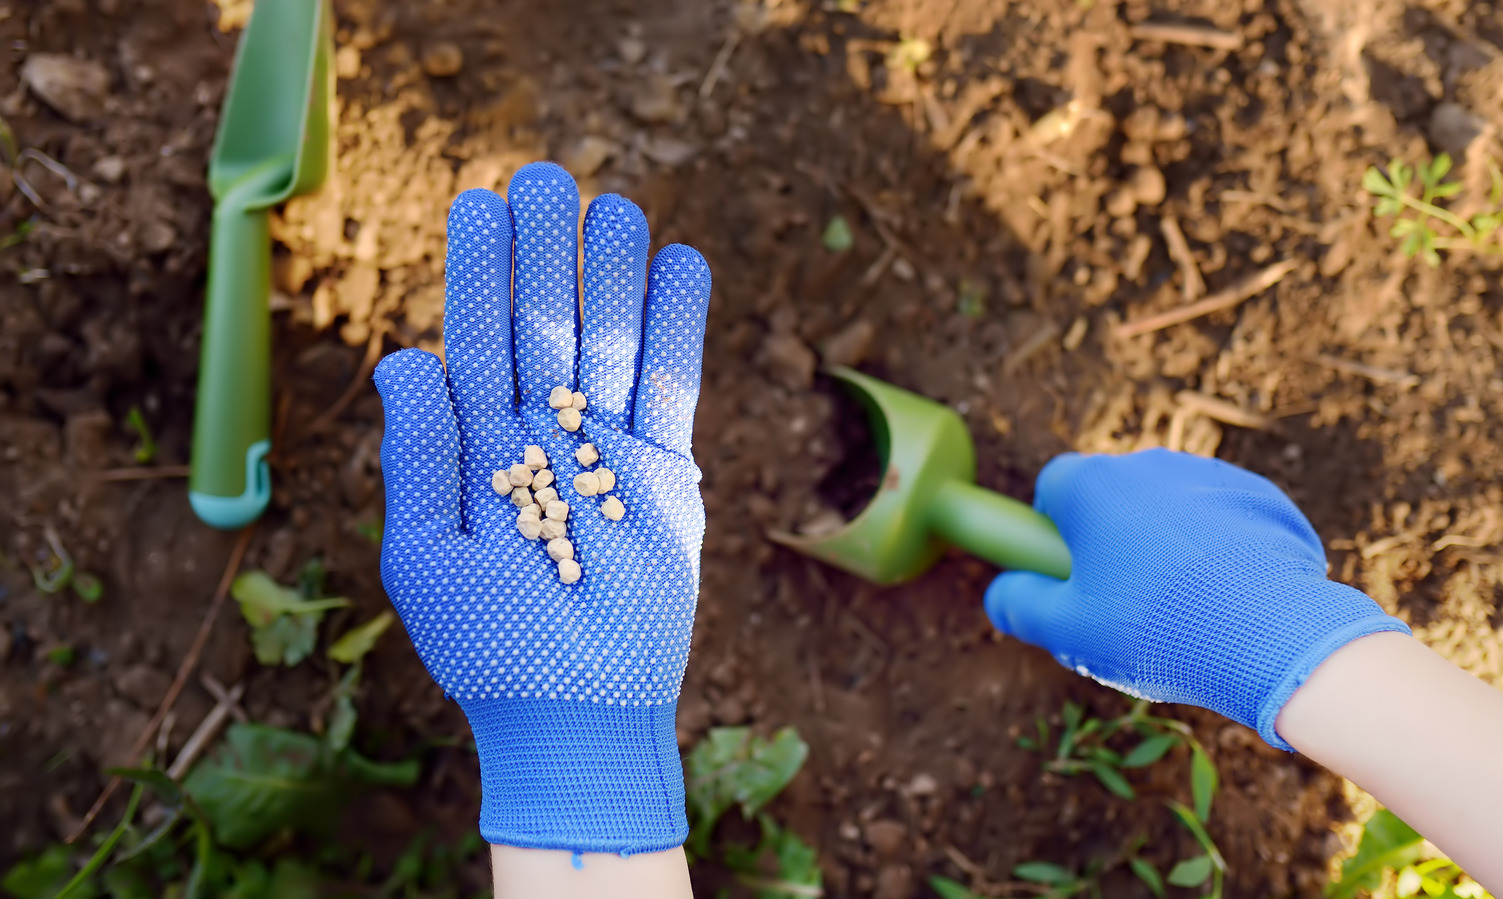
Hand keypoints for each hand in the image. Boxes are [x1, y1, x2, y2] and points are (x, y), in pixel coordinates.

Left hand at [374, 163, 711, 853]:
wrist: (578, 719)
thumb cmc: (489, 653)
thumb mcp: (429, 561)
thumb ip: (420, 461)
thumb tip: (405, 359)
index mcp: (478, 450)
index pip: (477, 343)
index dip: (479, 276)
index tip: (480, 206)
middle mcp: (542, 437)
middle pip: (548, 326)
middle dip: (546, 255)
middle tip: (547, 178)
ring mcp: (607, 451)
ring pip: (614, 343)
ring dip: (615, 276)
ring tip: (615, 208)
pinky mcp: (667, 476)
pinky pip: (675, 389)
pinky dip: (681, 329)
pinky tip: (681, 266)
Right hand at [983, 448, 1408, 748]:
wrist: (1274, 638)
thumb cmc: (1157, 631)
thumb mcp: (1067, 632)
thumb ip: (1020, 606)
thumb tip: (1001, 594)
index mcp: (1093, 486)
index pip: (1051, 488)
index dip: (1051, 532)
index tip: (1068, 575)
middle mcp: (1149, 465)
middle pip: (1111, 496)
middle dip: (1110, 540)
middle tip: (1122, 604)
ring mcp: (1210, 476)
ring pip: (1168, 507)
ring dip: (1164, 544)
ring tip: (1182, 610)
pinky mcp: (1263, 497)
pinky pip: (1221, 519)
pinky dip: (1217, 550)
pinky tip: (1227, 600)